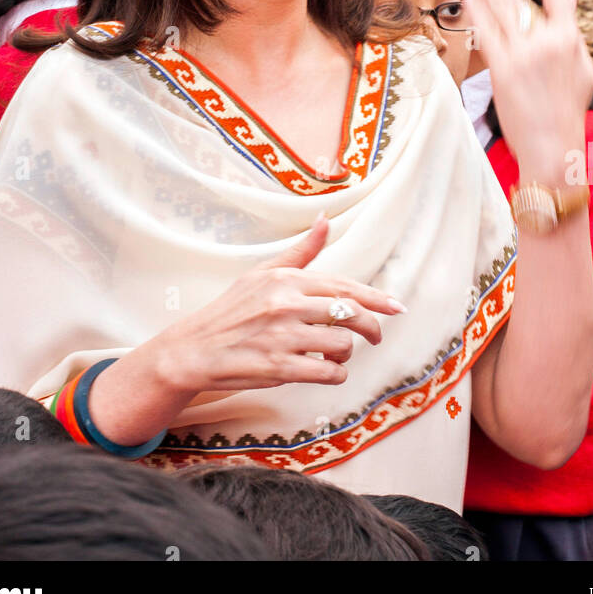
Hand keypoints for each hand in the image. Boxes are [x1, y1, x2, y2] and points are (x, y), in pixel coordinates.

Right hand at [157, 216, 406, 393]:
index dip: (376, 299)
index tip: (397, 307)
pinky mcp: (278, 368)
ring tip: (335, 355)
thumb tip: (325, 219)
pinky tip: (327, 371)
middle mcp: (287, 304)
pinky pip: (327, 372)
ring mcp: (283, 336)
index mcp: (287, 279)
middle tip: (375, 337)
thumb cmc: (232, 310)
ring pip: (342, 345)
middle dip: (371, 328)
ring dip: (346, 354)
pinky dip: (335, 374)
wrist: (194, 349)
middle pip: (351, 315)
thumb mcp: (263, 273)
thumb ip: (300, 252)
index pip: (345, 287)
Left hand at [463, 0, 592, 179]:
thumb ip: (573, 27)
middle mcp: (547, 42)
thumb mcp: (581, 65)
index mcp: (571, 37)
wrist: (552, 147)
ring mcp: (523, 55)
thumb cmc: (566, 107)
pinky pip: (484, 29)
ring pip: (498, 7)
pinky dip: (475, 7)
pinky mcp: (502, 69)